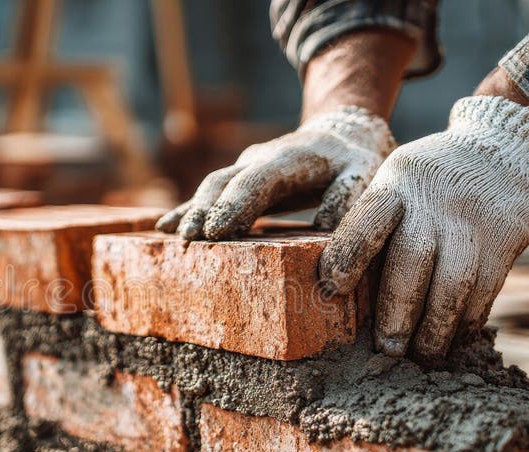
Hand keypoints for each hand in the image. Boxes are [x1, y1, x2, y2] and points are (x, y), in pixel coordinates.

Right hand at [156, 106, 394, 239]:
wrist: (341, 136)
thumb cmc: (354, 161)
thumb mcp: (363, 174)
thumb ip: (345, 197)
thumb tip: (323, 229)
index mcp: (288, 157)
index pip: (255, 181)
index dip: (233, 205)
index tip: (215, 230)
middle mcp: (259, 159)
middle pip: (223, 183)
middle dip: (203, 210)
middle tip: (189, 239)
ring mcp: (245, 168)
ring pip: (211, 188)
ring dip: (192, 212)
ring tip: (176, 239)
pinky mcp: (239, 181)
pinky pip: (210, 195)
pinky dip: (188, 210)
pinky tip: (165, 227)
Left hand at [319, 96, 528, 361]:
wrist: (504, 144)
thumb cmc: (432, 178)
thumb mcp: (398, 180)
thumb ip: (374, 223)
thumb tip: (338, 284)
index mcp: (397, 184)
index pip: (367, 221)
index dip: (348, 256)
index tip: (333, 291)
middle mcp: (433, 201)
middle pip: (412, 261)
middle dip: (396, 312)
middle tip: (386, 349)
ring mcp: (472, 220)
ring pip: (453, 284)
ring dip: (436, 327)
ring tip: (422, 354)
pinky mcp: (507, 236)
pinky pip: (486, 289)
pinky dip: (467, 319)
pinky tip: (454, 336)